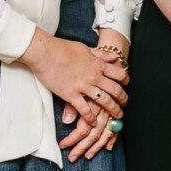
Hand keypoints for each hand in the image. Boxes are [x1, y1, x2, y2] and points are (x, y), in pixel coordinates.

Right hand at [21, 30, 126, 159]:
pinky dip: (91, 117)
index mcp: (98, 64)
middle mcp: (94, 76)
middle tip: (124, 104)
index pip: (119, 74)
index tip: (125, 85)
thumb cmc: (62, 48)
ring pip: (104, 101)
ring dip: (113, 109)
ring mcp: (83, 86)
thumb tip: (113, 57)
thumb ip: (100, 54)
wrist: (44, 52)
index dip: (125, 81)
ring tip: (117, 115)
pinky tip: (94, 122)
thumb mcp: (85, 48)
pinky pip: (84, 109)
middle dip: (123, 99)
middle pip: (115, 90)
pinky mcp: (71, 95)